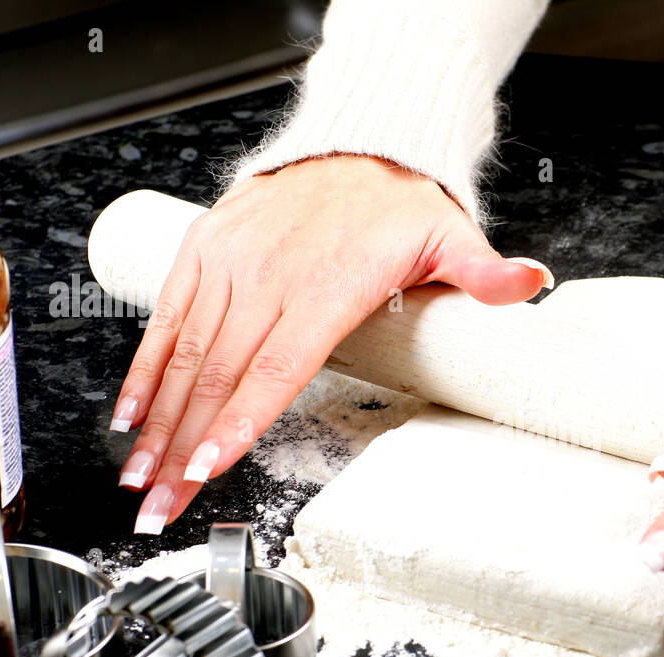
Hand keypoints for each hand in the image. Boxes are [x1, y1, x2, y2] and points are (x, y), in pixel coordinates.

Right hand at [109, 154, 551, 532]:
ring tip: (136, 478)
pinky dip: (145, 368)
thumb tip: (533, 280)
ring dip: (156, 423)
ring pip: (185, 355)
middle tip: (158, 507)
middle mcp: (267, 278)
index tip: (206, 469)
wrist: (352, 143)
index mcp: (325, 287)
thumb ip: (483, 272)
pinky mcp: (204, 250)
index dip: (238, 423)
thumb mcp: (451, 235)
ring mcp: (229, 263)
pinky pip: (166, 316)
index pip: (275, 370)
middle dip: (182, 450)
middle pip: (218, 377)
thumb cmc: (398, 204)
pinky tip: (130, 415)